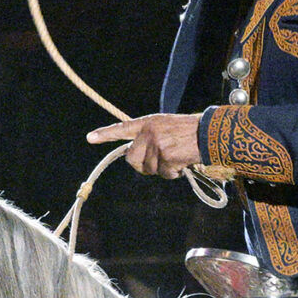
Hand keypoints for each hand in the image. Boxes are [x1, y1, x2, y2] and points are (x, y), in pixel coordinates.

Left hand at [88, 113, 202, 177]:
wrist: (208, 133)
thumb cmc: (188, 130)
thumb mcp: (164, 126)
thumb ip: (148, 137)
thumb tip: (135, 157)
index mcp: (147, 123)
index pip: (122, 128)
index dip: (105, 134)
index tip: (90, 137)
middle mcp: (149, 133)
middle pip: (132, 159)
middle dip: (142, 165)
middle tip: (158, 161)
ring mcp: (157, 145)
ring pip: (149, 169)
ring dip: (162, 169)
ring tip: (175, 156)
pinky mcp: (166, 157)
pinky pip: (164, 173)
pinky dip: (173, 173)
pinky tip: (182, 161)